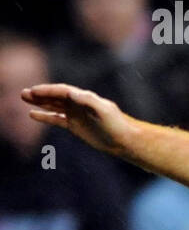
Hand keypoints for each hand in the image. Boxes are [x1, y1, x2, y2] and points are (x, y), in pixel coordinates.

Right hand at [20, 83, 136, 155]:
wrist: (123, 140)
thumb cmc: (116, 124)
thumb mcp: (104, 110)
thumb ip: (88, 100)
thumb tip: (71, 92)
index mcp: (84, 98)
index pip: (62, 91)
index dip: (48, 90)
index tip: (34, 91)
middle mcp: (78, 104)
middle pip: (55, 96)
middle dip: (40, 94)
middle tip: (24, 93)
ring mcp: (75, 114)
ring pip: (53, 106)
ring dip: (39, 102)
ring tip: (24, 98)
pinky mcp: (74, 125)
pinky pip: (56, 119)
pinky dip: (45, 116)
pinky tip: (32, 114)